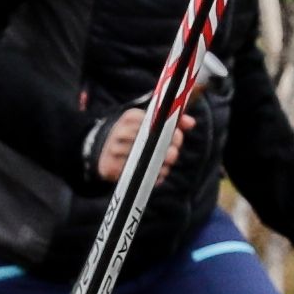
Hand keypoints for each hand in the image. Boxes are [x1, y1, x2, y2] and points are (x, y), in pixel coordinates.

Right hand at [85, 84, 215, 186]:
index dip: (171, 131)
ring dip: (161, 166)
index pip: (155, 122)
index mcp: (131, 116)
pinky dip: (150, 177)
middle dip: (168, 149)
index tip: (178, 137)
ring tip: (165, 166)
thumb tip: (191, 123)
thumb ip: (173, 120)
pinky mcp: (109, 166)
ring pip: (145, 160)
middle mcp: (120, 131)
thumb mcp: (149, 123)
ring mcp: (113, 149)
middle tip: (174, 154)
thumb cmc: (135, 134)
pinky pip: (135, 174)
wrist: (102, 149)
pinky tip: (156, 175)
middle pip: (151, 142)